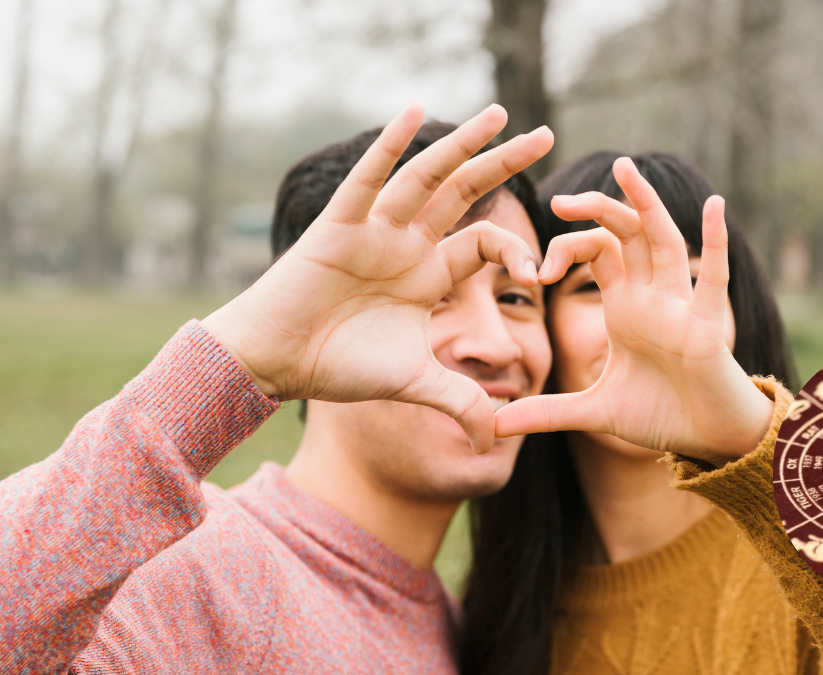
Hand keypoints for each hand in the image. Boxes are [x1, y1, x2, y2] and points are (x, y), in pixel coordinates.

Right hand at [202, 103, 553, 452]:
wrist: (277, 363)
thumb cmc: (340, 368)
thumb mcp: (415, 383)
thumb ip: (459, 401)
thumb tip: (495, 438)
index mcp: (428, 273)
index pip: (485, 242)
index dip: (516, 251)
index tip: (536, 276)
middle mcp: (407, 244)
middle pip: (465, 192)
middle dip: (504, 162)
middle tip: (545, 133)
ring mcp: (375, 231)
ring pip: (426, 177)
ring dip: (461, 144)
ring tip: (498, 114)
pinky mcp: (340, 226)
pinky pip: (369, 180)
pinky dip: (389, 147)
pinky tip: (415, 111)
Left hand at [494, 157, 773, 464]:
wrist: (709, 441)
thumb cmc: (662, 416)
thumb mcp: (594, 413)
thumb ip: (547, 413)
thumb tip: (495, 427)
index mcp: (626, 305)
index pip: (597, 250)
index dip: (566, 246)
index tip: (536, 273)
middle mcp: (653, 295)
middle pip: (626, 233)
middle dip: (597, 208)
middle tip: (559, 201)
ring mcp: (680, 306)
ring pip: (664, 241)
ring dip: (646, 204)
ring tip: (625, 167)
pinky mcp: (706, 327)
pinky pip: (713, 279)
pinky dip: (715, 243)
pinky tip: (715, 205)